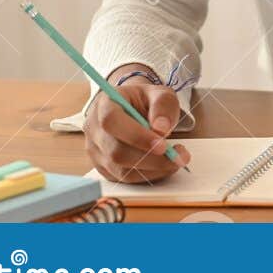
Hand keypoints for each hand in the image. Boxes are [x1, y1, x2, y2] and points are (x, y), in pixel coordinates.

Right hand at [83, 64, 191, 183]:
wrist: (133, 108)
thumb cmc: (145, 100)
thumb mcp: (160, 93)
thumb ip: (162, 105)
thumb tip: (161, 129)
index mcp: (104, 104)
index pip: (112, 121)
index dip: (136, 136)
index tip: (163, 145)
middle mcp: (94, 129)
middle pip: (116, 152)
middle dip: (151, 158)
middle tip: (178, 156)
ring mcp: (96, 151)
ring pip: (120, 170)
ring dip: (153, 170)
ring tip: (175, 159)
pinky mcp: (104, 167)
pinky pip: (124, 179)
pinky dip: (148, 176)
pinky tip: (164, 166)